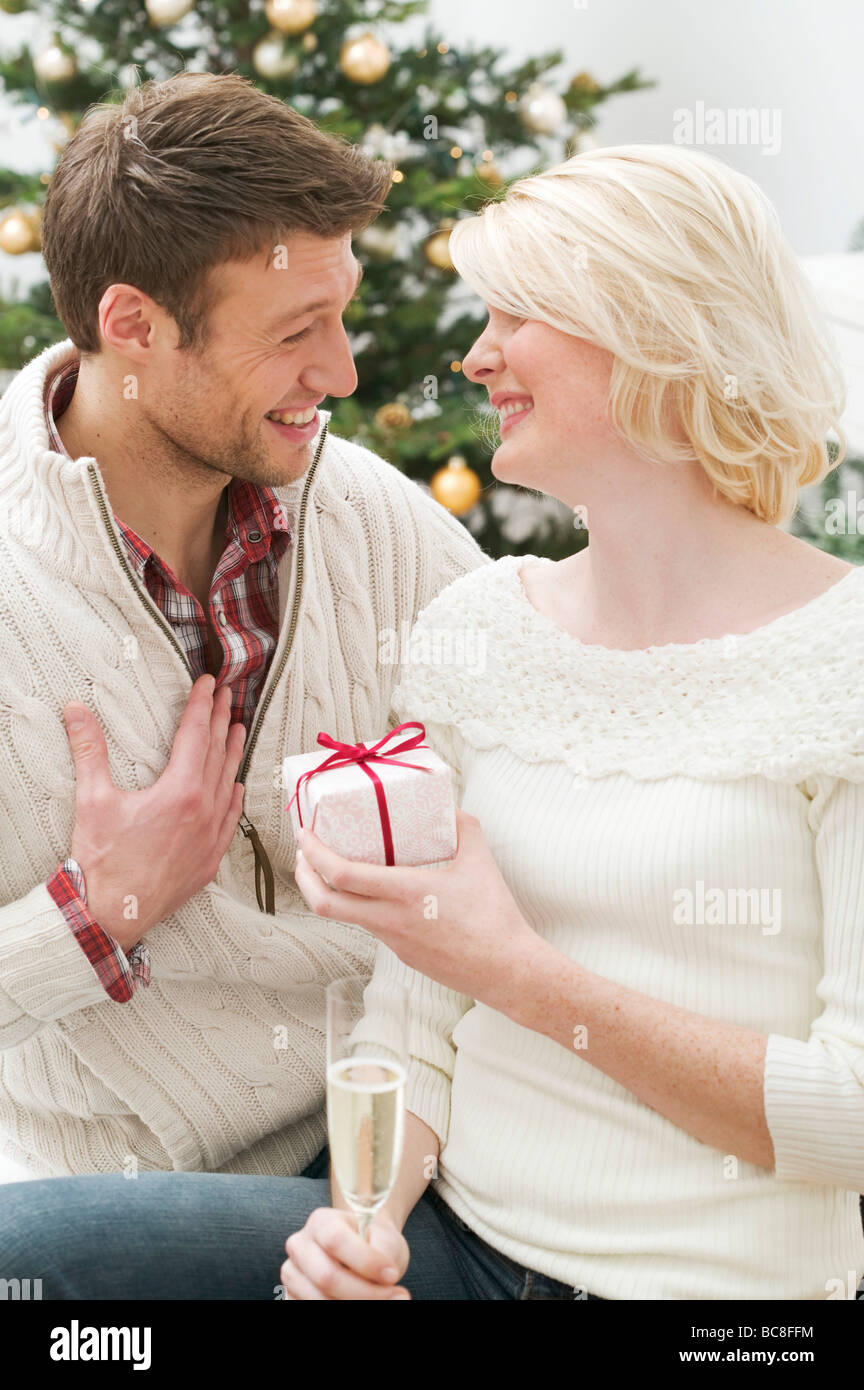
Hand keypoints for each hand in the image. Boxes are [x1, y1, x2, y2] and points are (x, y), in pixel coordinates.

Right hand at [63, 674, 245, 952]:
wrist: (112, 914)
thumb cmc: (102, 860)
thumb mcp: (93, 799)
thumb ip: (89, 750)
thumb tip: (76, 710)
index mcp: (181, 790)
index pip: (197, 734)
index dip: (203, 704)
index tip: (211, 682)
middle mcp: (205, 811)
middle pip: (219, 754)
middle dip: (222, 720)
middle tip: (229, 696)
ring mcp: (212, 837)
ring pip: (229, 784)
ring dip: (233, 754)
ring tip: (238, 729)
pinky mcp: (210, 860)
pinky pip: (231, 820)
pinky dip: (233, 797)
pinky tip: (235, 786)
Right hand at [280, 1207, 410, 1299]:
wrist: (365, 1251)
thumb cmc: (375, 1242)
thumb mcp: (387, 1239)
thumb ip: (384, 1254)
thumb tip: (384, 1280)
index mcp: (321, 1221)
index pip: (336, 1241)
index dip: (366, 1262)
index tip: (392, 1275)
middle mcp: (300, 1245)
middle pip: (327, 1277)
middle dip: (366, 1293)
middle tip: (398, 1296)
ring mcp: (292, 1273)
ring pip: (321, 1300)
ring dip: (358, 1304)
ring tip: (386, 1300)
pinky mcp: (292, 1296)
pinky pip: (310, 1310)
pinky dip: (340, 1311)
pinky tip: (361, 1302)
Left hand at [293, 808, 538, 1010]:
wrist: (506, 970)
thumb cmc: (494, 917)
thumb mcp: (480, 862)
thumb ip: (464, 828)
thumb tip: (451, 808)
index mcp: (405, 893)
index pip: (343, 875)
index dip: (315, 854)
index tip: (305, 836)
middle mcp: (390, 920)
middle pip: (325, 904)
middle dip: (304, 878)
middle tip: (303, 856)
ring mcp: (393, 941)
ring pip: (347, 916)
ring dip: (332, 893)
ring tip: (335, 869)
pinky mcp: (403, 955)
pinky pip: (373, 927)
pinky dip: (363, 907)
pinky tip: (378, 895)